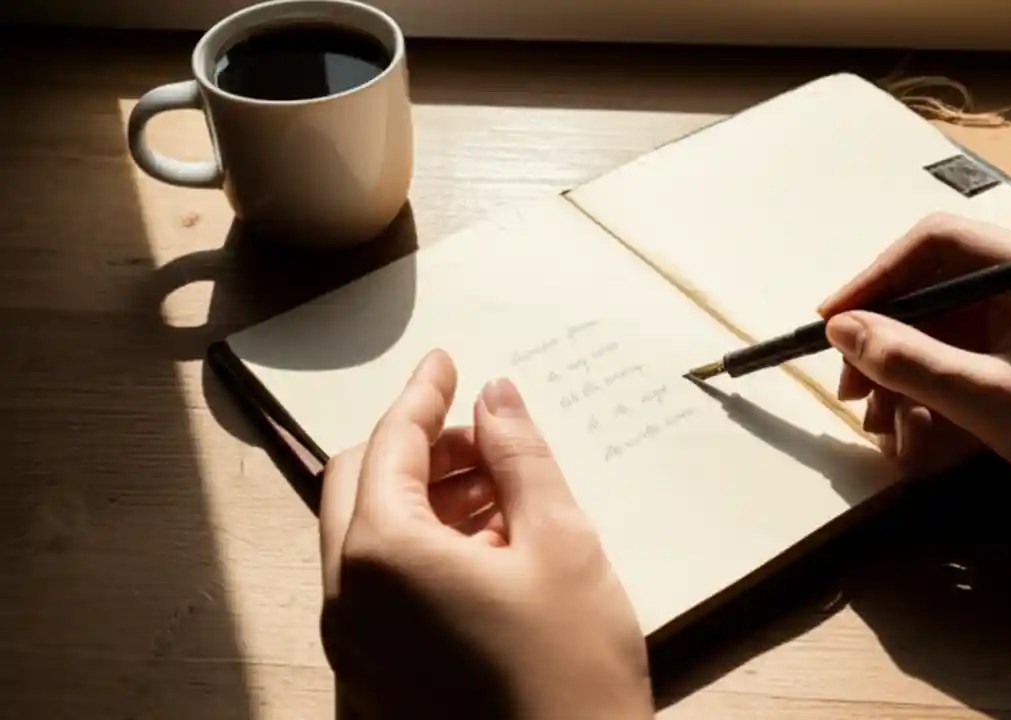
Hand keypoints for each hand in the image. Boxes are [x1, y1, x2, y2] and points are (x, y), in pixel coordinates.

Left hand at [319, 350, 651, 719]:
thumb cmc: (571, 677)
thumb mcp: (562, 544)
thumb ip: (520, 458)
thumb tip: (496, 399)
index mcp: (384, 555)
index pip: (390, 444)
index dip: (424, 394)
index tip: (447, 364)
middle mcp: (347, 600)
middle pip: (362, 487)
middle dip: (421, 450)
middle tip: (484, 439)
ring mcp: (352, 649)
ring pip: (370, 541)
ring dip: (427, 502)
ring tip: (503, 499)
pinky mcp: (372, 684)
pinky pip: (380, 593)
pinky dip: (422, 556)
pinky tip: (488, 557)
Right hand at [817, 213, 1010, 508]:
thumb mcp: (990, 399)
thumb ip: (911, 362)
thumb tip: (839, 330)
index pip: (935, 244)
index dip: (875, 278)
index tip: (831, 321)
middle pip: (930, 286)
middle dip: (882, 337)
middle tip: (848, 387)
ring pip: (936, 326)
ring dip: (898, 369)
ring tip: (875, 419)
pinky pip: (955, 355)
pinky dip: (926, 387)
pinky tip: (907, 426)